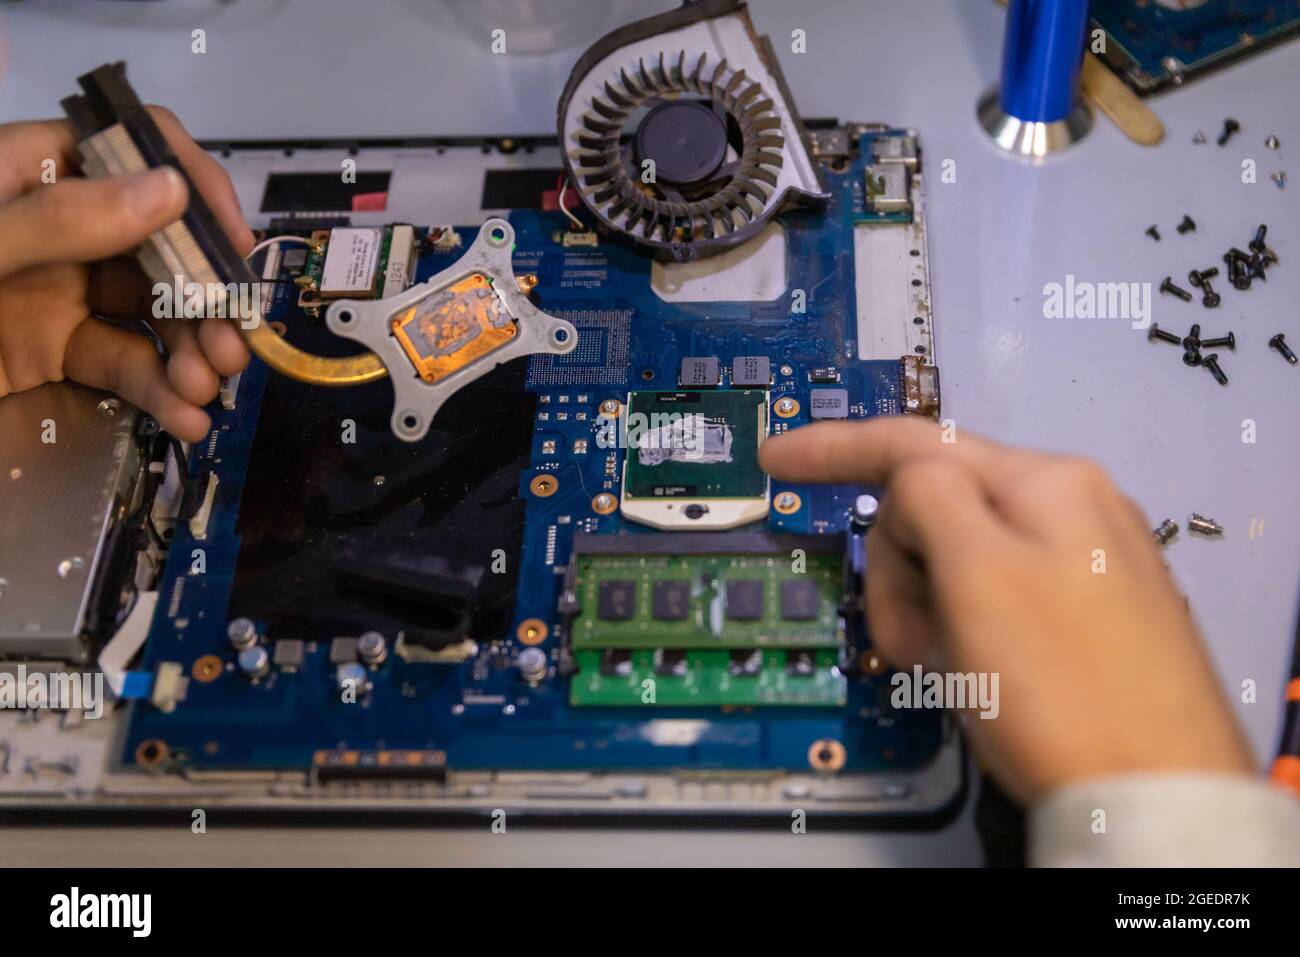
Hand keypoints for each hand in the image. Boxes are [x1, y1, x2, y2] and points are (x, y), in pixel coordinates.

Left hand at [0, 108, 253, 441]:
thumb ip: (60, 218)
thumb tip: (167, 189)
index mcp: (26, 174)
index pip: (135, 152)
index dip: (196, 188)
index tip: (233, 246)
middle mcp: (56, 228)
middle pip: (162, 244)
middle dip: (204, 296)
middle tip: (231, 345)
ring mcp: (57, 292)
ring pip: (153, 313)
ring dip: (192, 350)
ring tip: (210, 386)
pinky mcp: (54, 351)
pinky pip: (125, 364)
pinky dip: (162, 392)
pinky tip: (185, 415)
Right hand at [760, 416, 1252, 802]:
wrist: (1157, 795)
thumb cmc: (1057, 686)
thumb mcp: (976, 576)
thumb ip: (929, 499)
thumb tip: (909, 484)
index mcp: (1047, 481)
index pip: (916, 444)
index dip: (835, 448)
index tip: (775, 459)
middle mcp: (1074, 506)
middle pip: (938, 506)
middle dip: (898, 568)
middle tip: (904, 643)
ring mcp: (1090, 559)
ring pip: (962, 555)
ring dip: (928, 605)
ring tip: (946, 668)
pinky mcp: (1094, 611)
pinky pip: (996, 593)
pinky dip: (963, 624)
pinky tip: (975, 671)